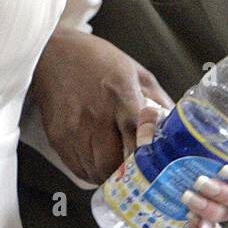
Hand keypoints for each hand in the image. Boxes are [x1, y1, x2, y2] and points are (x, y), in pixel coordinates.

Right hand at [30, 29, 173, 183]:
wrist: (51, 52)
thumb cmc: (96, 59)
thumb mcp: (134, 70)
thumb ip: (157, 98)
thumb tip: (176, 122)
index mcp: (121, 95)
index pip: (137, 139)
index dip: (146, 159)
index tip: (153, 164)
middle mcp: (97, 115)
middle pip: (113, 163)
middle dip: (127, 173)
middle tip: (134, 171)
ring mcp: (74, 128)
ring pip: (95, 171)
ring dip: (109, 175)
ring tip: (116, 167)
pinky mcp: (57, 136)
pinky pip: (77, 168)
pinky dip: (90, 172)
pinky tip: (97, 162)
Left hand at [135, 103, 227, 227]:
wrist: (155, 157)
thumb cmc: (170, 137)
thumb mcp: (162, 123)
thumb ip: (153, 120)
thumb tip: (148, 128)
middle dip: (222, 191)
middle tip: (200, 181)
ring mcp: (215, 201)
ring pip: (226, 212)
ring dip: (210, 208)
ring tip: (187, 196)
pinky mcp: (201, 215)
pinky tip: (190, 220)